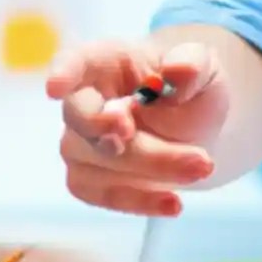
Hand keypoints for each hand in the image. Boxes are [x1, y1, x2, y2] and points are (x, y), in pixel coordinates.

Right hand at [46, 39, 229, 216]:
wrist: (196, 128)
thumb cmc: (190, 88)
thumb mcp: (205, 68)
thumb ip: (192, 64)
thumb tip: (179, 69)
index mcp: (107, 60)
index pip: (75, 61)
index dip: (62, 73)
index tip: (55, 88)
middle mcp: (86, 99)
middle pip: (83, 117)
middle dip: (113, 131)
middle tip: (149, 134)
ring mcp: (82, 141)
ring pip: (98, 160)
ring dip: (151, 167)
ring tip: (201, 164)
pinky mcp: (90, 178)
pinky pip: (103, 194)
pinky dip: (140, 200)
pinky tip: (174, 201)